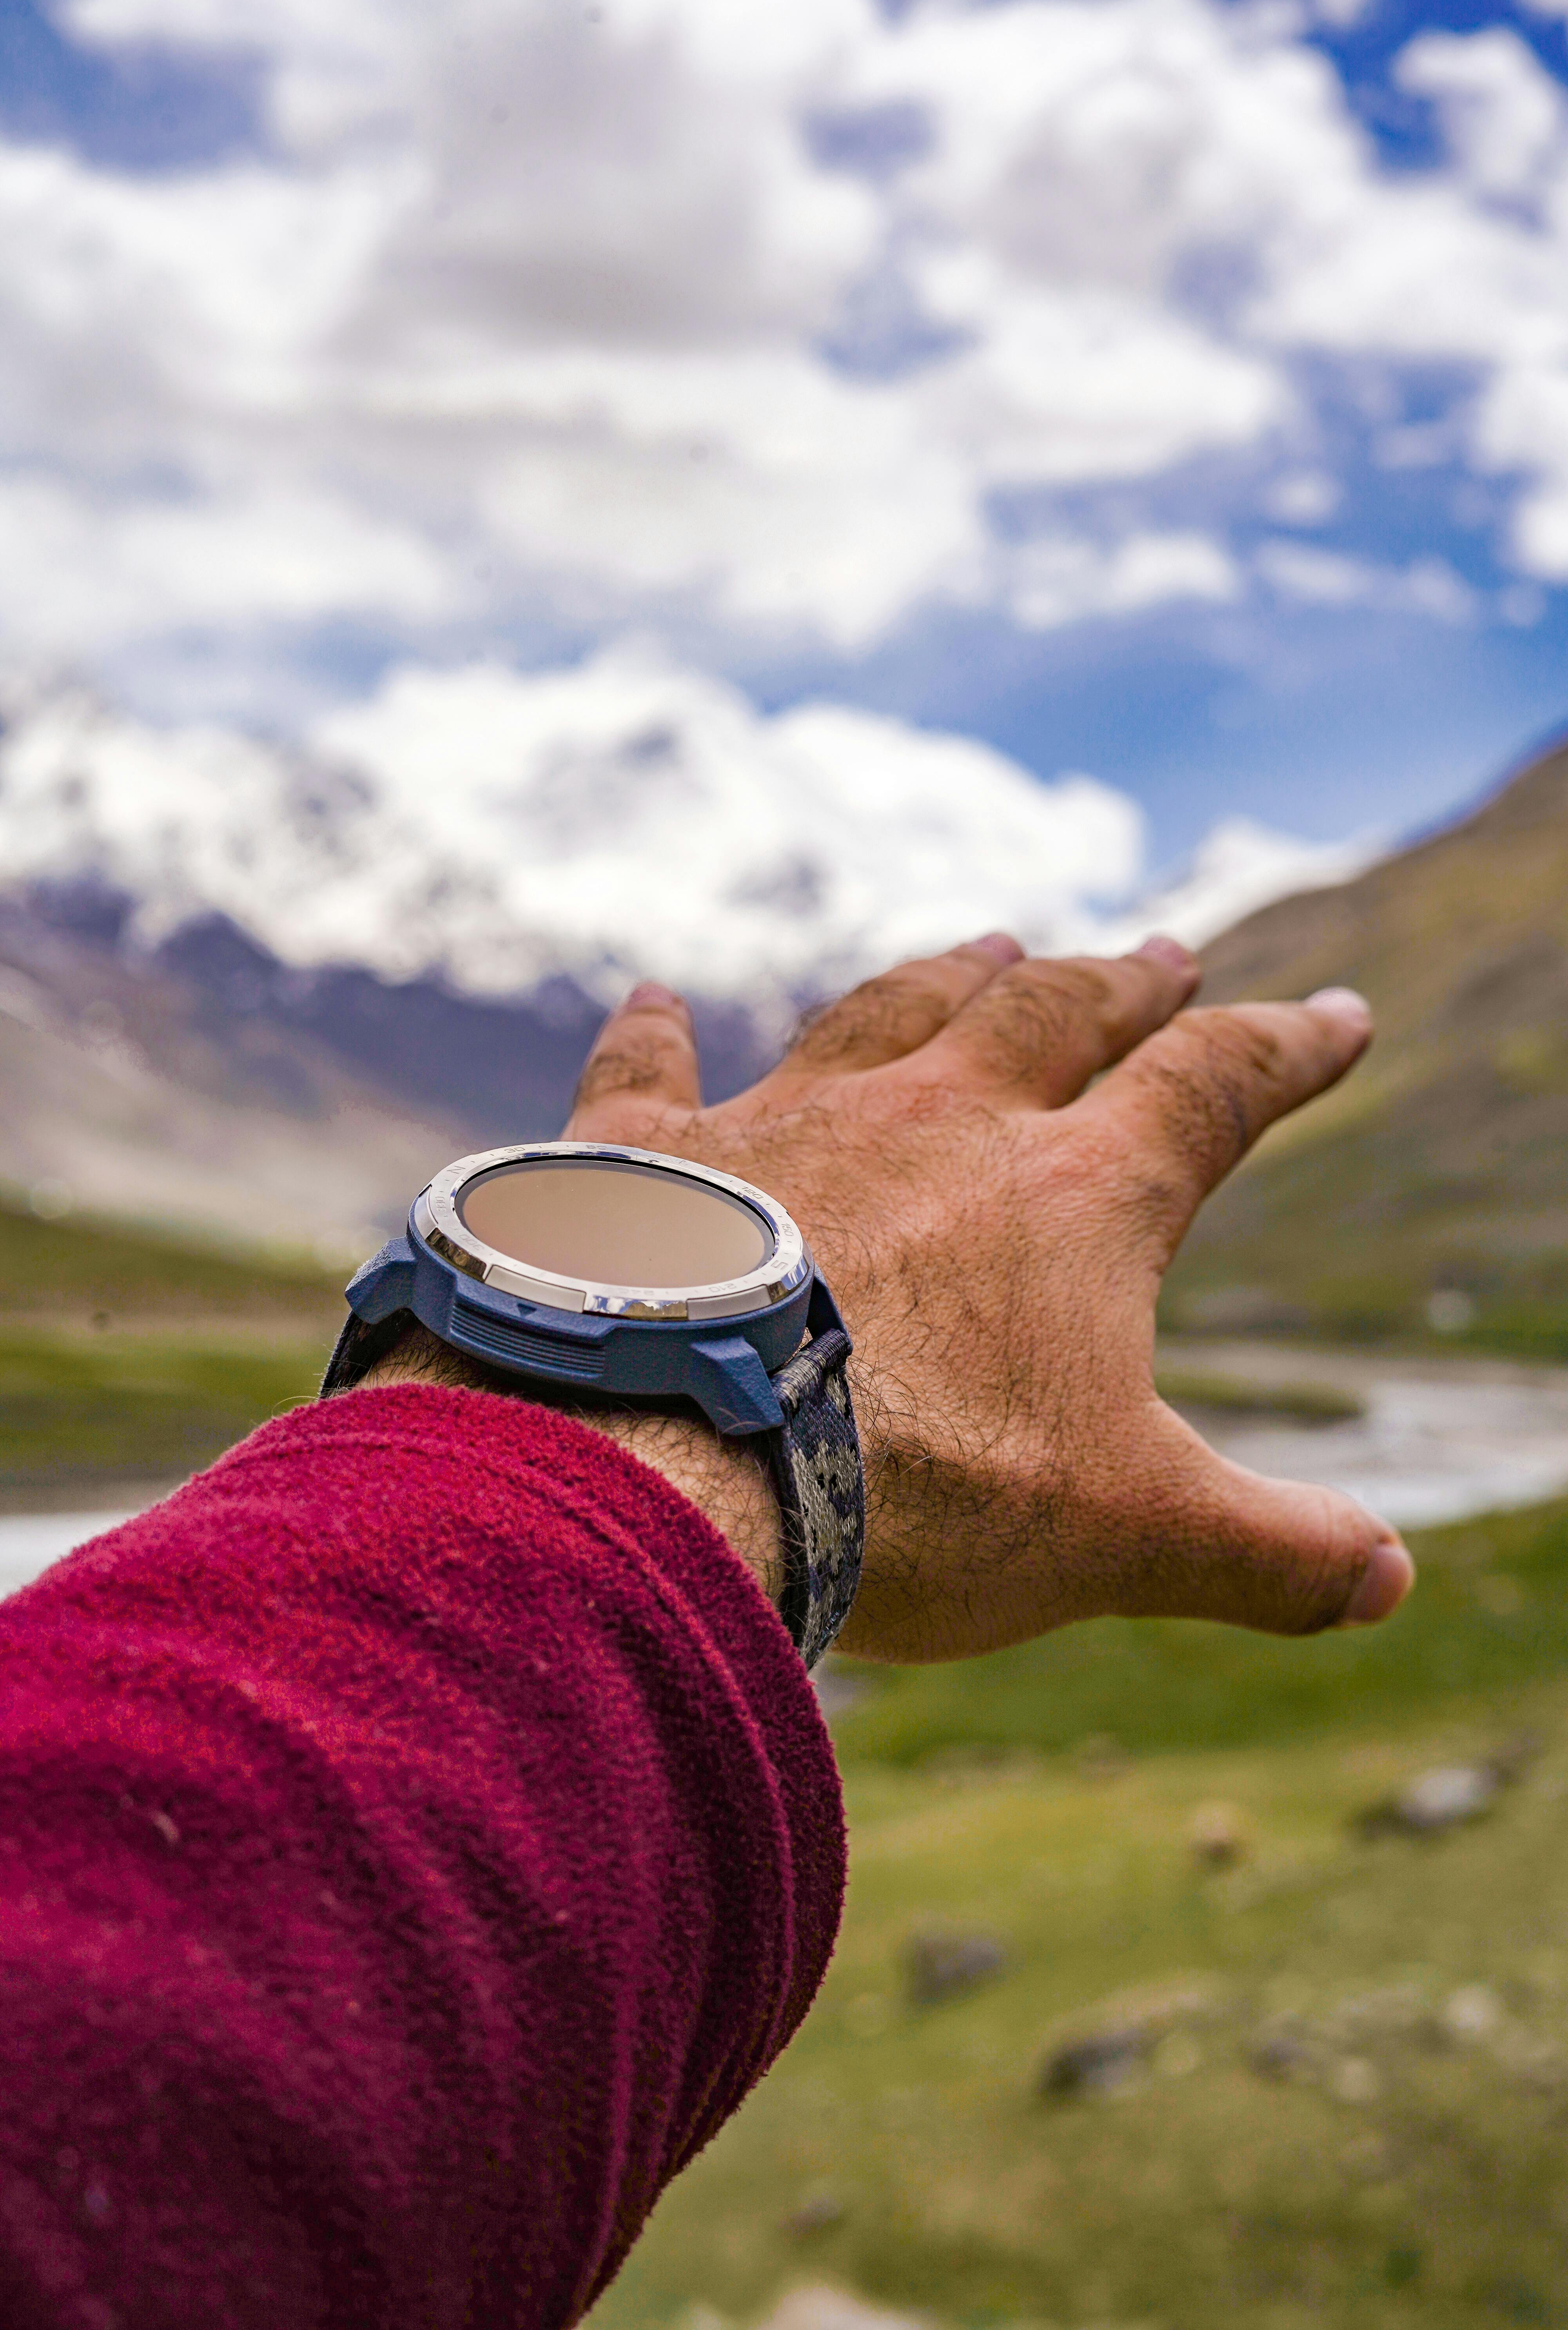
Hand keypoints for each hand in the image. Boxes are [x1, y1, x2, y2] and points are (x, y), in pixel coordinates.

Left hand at [565, 938, 1413, 1664]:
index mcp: (1069, 1194)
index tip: (1335, 1015)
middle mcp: (935, 1121)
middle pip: (1052, 1017)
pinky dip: (652, 1035)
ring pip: (886, 1015)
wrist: (680, 1468)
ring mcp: (786, 1124)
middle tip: (1160, 956)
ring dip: (944, 978)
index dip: (1286, 1051)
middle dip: (1119, 988)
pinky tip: (653, 997)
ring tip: (988, 948)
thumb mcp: (1127, 1537)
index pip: (1211, 1090)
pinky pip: (648, 1073)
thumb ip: (1265, 1551)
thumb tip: (1386, 1578)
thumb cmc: (920, 1497)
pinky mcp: (645, 1162)